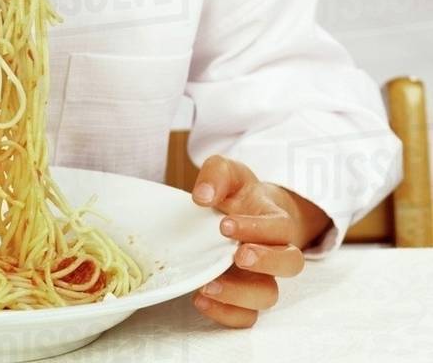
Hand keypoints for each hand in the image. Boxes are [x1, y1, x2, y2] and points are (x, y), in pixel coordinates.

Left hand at [189, 155, 330, 328]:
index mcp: (275, 221)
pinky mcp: (245, 297)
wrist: (237, 213)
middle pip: (290, 264)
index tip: (224, 225)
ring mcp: (262, 277)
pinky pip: (246, 316)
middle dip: (266, 262)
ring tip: (209, 286)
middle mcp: (275, 252)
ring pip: (268, 296)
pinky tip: (200, 299)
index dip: (257, 229)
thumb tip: (202, 196)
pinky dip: (226, 314)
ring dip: (241, 294)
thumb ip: (216, 175)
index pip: (279, 228)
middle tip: (238, 256)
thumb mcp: (227, 173)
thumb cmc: (236, 194)